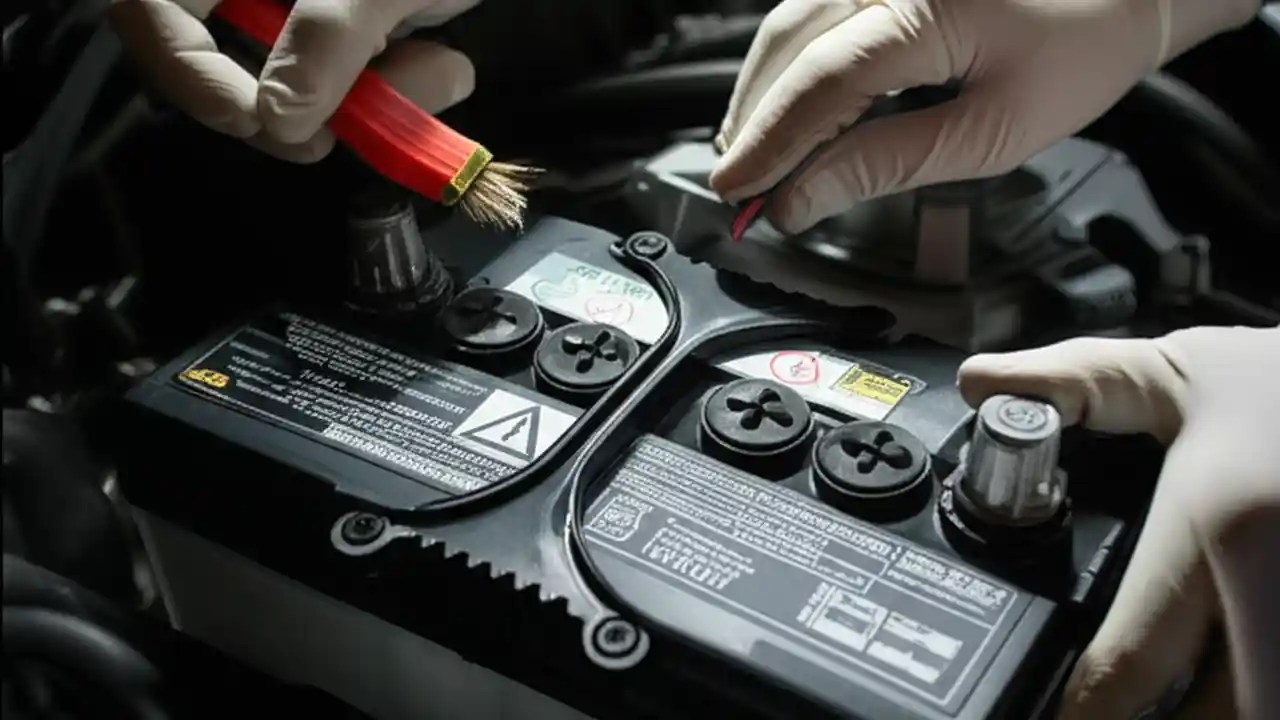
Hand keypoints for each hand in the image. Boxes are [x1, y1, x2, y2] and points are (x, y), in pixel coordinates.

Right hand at [108, 0, 480, 162]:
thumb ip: (330, 33)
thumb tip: (279, 117)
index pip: (151, 10)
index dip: (187, 71)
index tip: (256, 118)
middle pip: (226, 65)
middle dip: (300, 108)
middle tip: (346, 130)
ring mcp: (311, 12)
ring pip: (303, 90)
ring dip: (371, 103)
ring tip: (436, 71)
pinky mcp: (359, 35)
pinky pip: (359, 88)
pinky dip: (404, 90)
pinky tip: (446, 63)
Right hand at [710, 0, 1259, 233]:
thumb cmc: (1082, 48)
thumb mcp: (993, 130)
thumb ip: (890, 162)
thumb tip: (805, 199)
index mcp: (928, 8)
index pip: (821, 83)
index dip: (770, 145)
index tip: (738, 194)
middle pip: (790, 45)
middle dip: (753, 121)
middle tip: (733, 187)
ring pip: (792, 22)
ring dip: (762, 91)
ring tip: (748, 153)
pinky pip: (815, 9)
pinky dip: (789, 61)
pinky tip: (781, 101)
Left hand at [957, 326, 1279, 719]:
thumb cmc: (1279, 388)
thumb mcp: (1174, 378)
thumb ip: (1069, 384)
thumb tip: (978, 385)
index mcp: (1221, 525)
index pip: (1138, 655)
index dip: (1088, 707)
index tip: (1067, 715)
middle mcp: (1274, 580)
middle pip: (1218, 710)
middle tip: (1104, 712)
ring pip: (1261, 704)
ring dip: (1213, 708)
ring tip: (1160, 699)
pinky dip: (1249, 686)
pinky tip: (1218, 677)